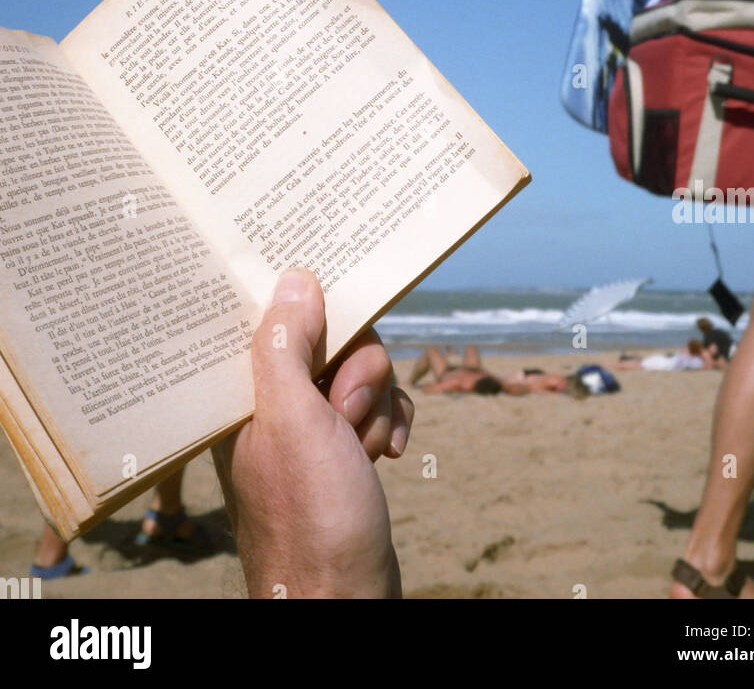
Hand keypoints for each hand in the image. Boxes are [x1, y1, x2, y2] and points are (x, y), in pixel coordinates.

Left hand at [213, 268, 413, 598]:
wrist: (344, 598)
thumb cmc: (310, 516)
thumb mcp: (294, 419)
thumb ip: (287, 346)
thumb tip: (294, 277)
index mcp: (241, 395)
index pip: (275, 320)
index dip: (311, 310)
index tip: (341, 305)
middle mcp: (269, 408)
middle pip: (329, 340)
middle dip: (358, 369)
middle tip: (349, 409)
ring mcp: (307, 431)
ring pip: (358, 371)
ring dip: (378, 400)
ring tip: (367, 445)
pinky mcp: (339, 450)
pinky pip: (375, 405)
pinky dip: (390, 420)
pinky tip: (388, 452)